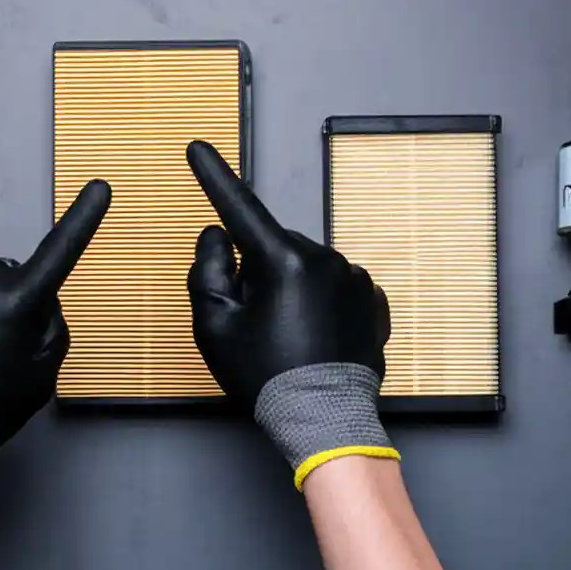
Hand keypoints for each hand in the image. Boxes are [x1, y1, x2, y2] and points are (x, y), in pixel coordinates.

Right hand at [186, 141, 395, 487]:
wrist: (325, 422)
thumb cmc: (265, 377)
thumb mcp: (214, 326)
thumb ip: (206, 271)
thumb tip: (217, 235)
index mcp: (282, 260)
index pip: (239, 207)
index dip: (213, 176)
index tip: (198, 147)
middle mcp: (324, 257)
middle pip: (272, 247)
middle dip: (256, 272)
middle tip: (252, 323)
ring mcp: (353, 278)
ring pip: (304, 266)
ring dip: (289, 288)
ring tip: (286, 339)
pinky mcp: (372, 300)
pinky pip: (333, 285)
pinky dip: (318, 302)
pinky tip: (311, 337)